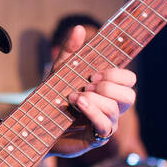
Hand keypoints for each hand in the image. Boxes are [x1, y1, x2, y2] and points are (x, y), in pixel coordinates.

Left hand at [48, 25, 135, 156]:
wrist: (37, 123)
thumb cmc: (54, 97)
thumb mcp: (60, 70)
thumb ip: (70, 51)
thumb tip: (79, 28)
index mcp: (108, 89)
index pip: (129, 79)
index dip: (116, 74)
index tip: (94, 73)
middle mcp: (112, 107)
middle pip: (129, 95)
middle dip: (108, 87)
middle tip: (86, 85)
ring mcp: (106, 123)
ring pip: (115, 109)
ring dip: (94, 99)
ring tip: (73, 96)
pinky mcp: (96, 138)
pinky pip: (105, 126)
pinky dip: (93, 112)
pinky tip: (78, 105)